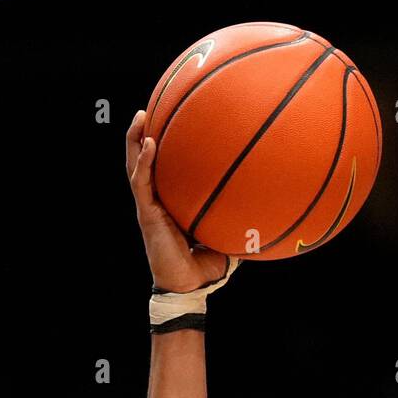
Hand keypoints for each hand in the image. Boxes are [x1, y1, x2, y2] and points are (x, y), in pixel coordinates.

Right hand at [126, 109, 228, 292]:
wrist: (188, 288)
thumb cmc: (203, 269)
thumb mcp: (223, 239)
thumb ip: (235, 222)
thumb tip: (262, 212)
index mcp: (170, 204)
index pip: (163, 171)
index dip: (162, 149)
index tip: (170, 123)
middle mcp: (156, 201)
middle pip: (144, 161)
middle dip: (143, 134)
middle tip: (149, 109)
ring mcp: (149, 206)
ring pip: (136, 166)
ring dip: (135, 139)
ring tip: (141, 115)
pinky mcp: (147, 214)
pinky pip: (142, 182)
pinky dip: (144, 161)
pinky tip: (150, 143)